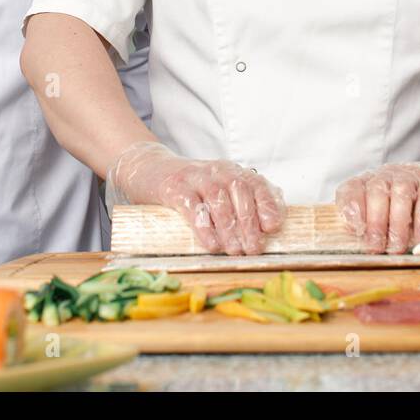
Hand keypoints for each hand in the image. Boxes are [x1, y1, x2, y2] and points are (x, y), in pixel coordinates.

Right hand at [106, 142, 285, 254]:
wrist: (147, 169)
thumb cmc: (188, 189)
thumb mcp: (216, 192)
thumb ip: (238, 206)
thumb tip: (264, 233)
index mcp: (231, 172)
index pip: (257, 184)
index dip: (268, 204)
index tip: (273, 227)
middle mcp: (216, 171)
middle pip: (240, 191)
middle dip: (249, 223)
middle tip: (253, 249)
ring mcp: (194, 177)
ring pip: (218, 198)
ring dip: (229, 227)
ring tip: (234, 250)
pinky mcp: (173, 187)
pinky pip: (191, 205)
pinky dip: (204, 226)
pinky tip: (211, 244)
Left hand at [334, 159, 419, 253]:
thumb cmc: (412, 202)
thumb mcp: (388, 209)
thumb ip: (371, 224)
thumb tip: (361, 245)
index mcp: (369, 181)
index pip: (351, 188)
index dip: (350, 207)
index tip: (355, 229)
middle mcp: (387, 174)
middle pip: (376, 192)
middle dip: (375, 222)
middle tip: (376, 247)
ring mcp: (411, 174)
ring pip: (400, 195)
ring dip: (397, 225)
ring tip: (397, 248)